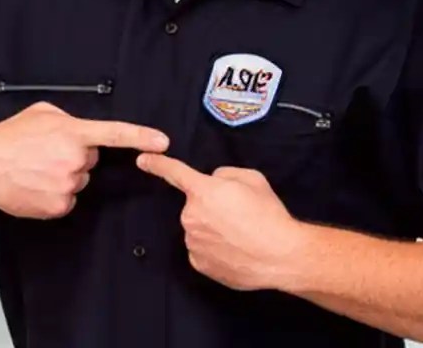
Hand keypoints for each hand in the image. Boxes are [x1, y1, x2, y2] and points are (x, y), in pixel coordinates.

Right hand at [0, 102, 168, 218]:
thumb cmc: (9, 136)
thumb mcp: (42, 113)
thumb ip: (68, 120)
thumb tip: (79, 130)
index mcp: (73, 133)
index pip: (115, 134)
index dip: (142, 137)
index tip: (163, 141)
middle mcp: (74, 160)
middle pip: (90, 162)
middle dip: (74, 158)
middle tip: (46, 154)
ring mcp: (67, 185)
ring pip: (77, 182)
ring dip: (62, 176)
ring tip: (35, 169)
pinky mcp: (57, 205)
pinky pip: (66, 201)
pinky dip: (53, 195)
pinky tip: (34, 185)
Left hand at [137, 153, 303, 291]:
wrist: (280, 255)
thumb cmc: (268, 214)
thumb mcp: (251, 179)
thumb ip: (224, 175)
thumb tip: (214, 183)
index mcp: (202, 191)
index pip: (174, 173)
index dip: (157, 164)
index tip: (142, 160)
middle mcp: (191, 216)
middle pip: (196, 205)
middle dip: (212, 207)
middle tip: (239, 215)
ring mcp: (193, 242)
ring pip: (198, 228)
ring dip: (213, 229)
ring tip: (241, 235)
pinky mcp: (199, 263)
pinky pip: (202, 249)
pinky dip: (215, 248)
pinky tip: (235, 250)